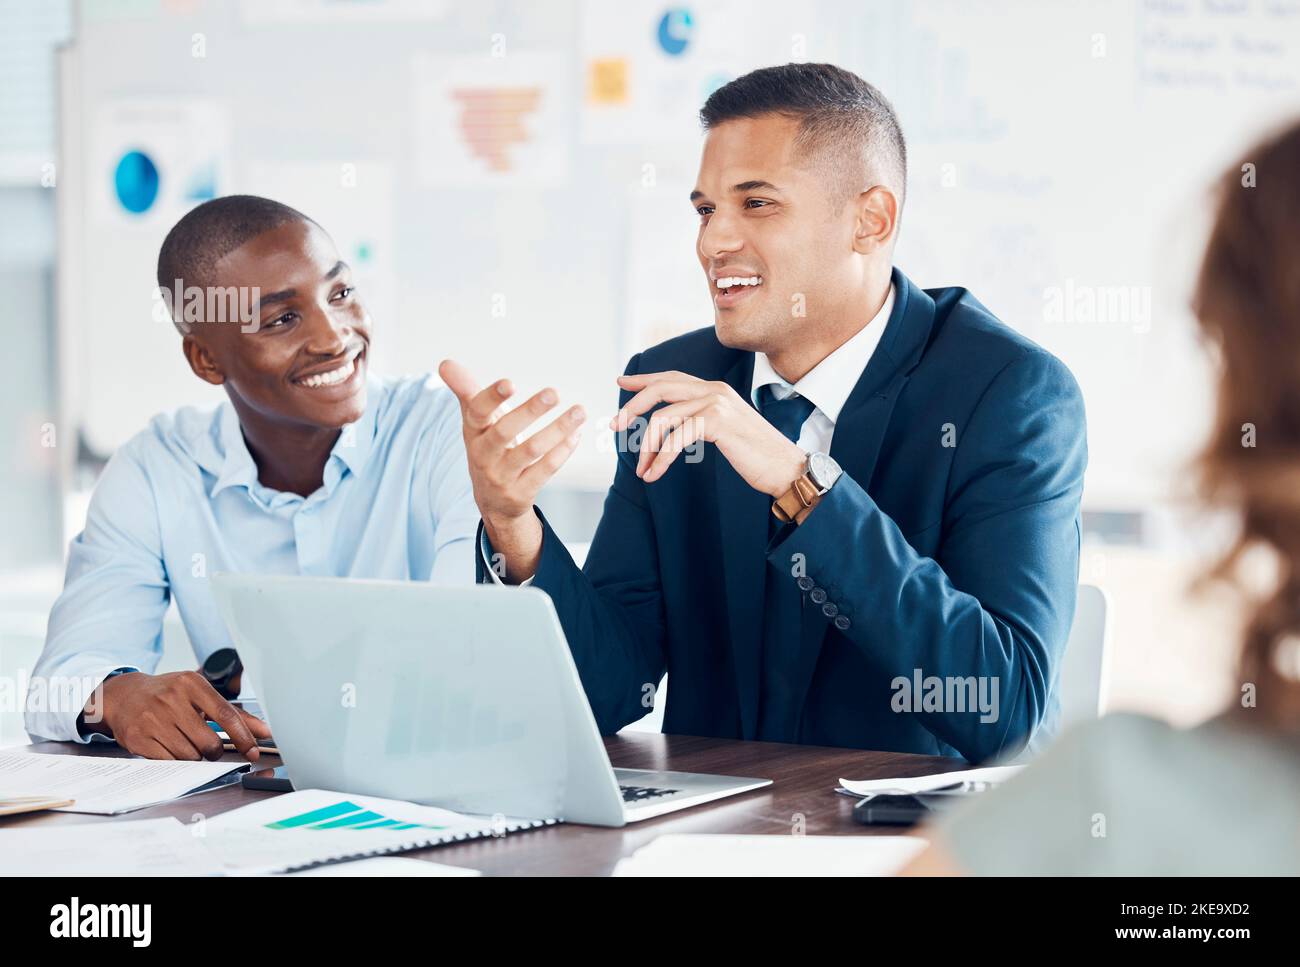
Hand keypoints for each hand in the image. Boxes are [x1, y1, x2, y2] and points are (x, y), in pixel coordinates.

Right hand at [82, 671, 271, 760]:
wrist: (123, 696)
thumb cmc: (169, 695)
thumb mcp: (199, 694)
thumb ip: (232, 713)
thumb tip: (263, 731)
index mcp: (191, 684)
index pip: (226, 714)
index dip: (243, 737)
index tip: (252, 752)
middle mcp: (171, 699)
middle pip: (209, 742)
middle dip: (214, 751)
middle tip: (210, 747)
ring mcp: (152, 719)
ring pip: (189, 755)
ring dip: (194, 757)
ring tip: (186, 744)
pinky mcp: (138, 737)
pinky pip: (168, 761)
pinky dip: (176, 761)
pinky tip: (171, 749)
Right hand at [439, 359, 584, 580]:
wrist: (493, 501)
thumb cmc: (487, 448)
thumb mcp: (475, 422)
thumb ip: (466, 390)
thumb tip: (445, 363)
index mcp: (472, 432)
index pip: (476, 412)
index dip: (492, 398)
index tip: (510, 382)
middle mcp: (483, 455)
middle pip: (504, 432)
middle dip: (529, 411)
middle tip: (553, 392)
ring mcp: (502, 476)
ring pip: (531, 450)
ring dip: (557, 429)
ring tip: (579, 411)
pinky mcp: (521, 492)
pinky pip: (545, 469)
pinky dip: (563, 450)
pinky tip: (576, 433)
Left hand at [611, 371, 806, 496]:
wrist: (786, 467)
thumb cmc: (756, 455)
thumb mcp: (725, 431)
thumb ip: (701, 420)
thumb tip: (674, 426)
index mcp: (715, 390)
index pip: (672, 377)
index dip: (645, 379)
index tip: (622, 381)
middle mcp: (714, 390)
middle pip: (661, 388)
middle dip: (633, 406)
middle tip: (614, 426)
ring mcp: (717, 403)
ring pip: (664, 417)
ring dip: (646, 446)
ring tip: (641, 469)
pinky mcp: (718, 422)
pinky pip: (676, 438)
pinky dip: (660, 458)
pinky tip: (654, 473)